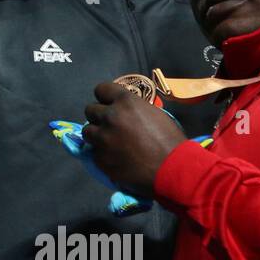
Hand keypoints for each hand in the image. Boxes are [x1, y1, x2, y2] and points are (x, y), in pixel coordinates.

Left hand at [82, 82, 187, 198]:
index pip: (101, 90)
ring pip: (87, 131)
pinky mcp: (100, 158)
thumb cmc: (170, 140)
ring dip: (97, 135)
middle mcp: (110, 117)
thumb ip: (134, 109)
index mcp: (125, 101)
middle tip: (110, 126)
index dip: (105, 98)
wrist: (172, 169)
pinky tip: (116, 158)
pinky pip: (94, 152)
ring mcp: (102, 138)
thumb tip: (124, 111)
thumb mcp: (153, 114)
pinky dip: (102, 154)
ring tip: (110, 143)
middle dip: (99, 117)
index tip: (109, 104)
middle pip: (90, 110)